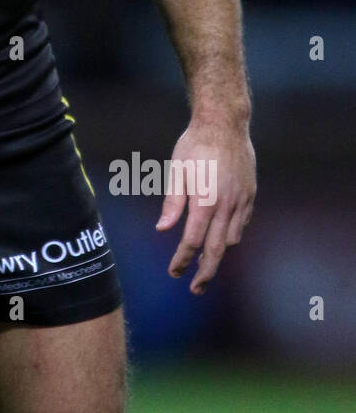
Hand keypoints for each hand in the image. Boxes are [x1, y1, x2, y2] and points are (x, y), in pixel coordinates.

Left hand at [155, 119, 255, 292]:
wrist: (224, 123)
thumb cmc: (195, 145)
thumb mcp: (177, 171)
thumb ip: (172, 203)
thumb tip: (163, 229)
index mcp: (205, 202)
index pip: (193, 242)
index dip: (182, 260)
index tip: (174, 272)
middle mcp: (226, 206)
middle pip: (217, 250)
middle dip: (205, 272)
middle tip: (195, 288)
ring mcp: (242, 201)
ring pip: (231, 239)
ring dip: (218, 254)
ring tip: (205, 263)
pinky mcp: (250, 194)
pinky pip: (242, 224)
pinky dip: (231, 236)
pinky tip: (222, 237)